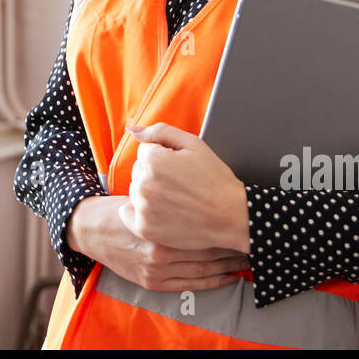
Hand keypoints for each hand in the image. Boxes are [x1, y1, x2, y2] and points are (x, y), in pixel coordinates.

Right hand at [68, 195, 247, 291]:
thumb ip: (168, 182)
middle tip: (254, 240)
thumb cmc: (122, 207)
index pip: (204, 227)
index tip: (244, 219)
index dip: (226, 225)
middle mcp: (161, 250)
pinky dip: (213, 281)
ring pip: (203, 269)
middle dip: (232, 246)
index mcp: (161, 226)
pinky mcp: (153, 282)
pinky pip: (191, 284)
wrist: (93, 230)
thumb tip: (199, 175)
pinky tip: (230, 276)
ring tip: (247, 259)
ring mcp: (157, 269)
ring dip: (229, 265)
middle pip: (208, 250)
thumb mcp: (144, 189)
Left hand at [120, 122, 249, 251]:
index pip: (145, 151)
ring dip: (149, 192)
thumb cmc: (214, 178)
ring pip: (136, 191)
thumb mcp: (193, 144)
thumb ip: (160, 132)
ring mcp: (143, 208)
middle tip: (181, 185)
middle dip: (155, 173)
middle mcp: (143, 184)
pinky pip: (127, 213)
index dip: (164, 156)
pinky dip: (139, 212)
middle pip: (138, 170)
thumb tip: (132, 130)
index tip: (181, 168)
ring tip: (176, 199)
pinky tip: (159, 211)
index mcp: (153, 160)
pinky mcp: (144, 228)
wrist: (230, 216)